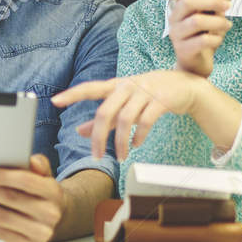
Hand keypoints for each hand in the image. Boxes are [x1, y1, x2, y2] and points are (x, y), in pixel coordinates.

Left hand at [0, 153, 63, 241]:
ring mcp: (40, 233)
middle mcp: (49, 214)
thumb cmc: (43, 196)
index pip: (27, 182)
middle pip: (10, 199)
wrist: (58, 222)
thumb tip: (31, 160)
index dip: (4, 177)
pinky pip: (1, 233)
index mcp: (53, 193)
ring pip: (2, 218)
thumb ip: (38, 167)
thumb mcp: (44, 179)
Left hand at [52, 70, 207, 161]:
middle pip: (105, 111)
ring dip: (120, 142)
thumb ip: (103, 117)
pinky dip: (138, 136)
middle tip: (96, 156)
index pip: (90, 88)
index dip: (72, 94)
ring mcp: (145, 92)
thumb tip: (79, 131)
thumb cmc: (151, 93)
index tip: (55, 100)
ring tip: (120, 156)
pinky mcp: (161, 100)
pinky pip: (145, 121)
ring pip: (125, 119)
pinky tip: (136, 144)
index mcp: (116, 85)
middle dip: (98, 137)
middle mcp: (128, 86)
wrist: (186, 86)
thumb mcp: (125, 102)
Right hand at [167, 0, 231, 77]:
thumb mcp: (208, 17)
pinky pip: (202, 40)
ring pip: (197, 21)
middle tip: (228, 5)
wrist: (195, 65)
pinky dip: (216, 39)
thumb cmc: (203, 37)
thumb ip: (211, 4)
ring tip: (227, 25)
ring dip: (218, 22)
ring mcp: (177, 34)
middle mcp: (174, 18)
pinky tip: (218, 40)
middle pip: (188, 1)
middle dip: (212, 1)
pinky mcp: (183, 50)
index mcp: (179, 6)